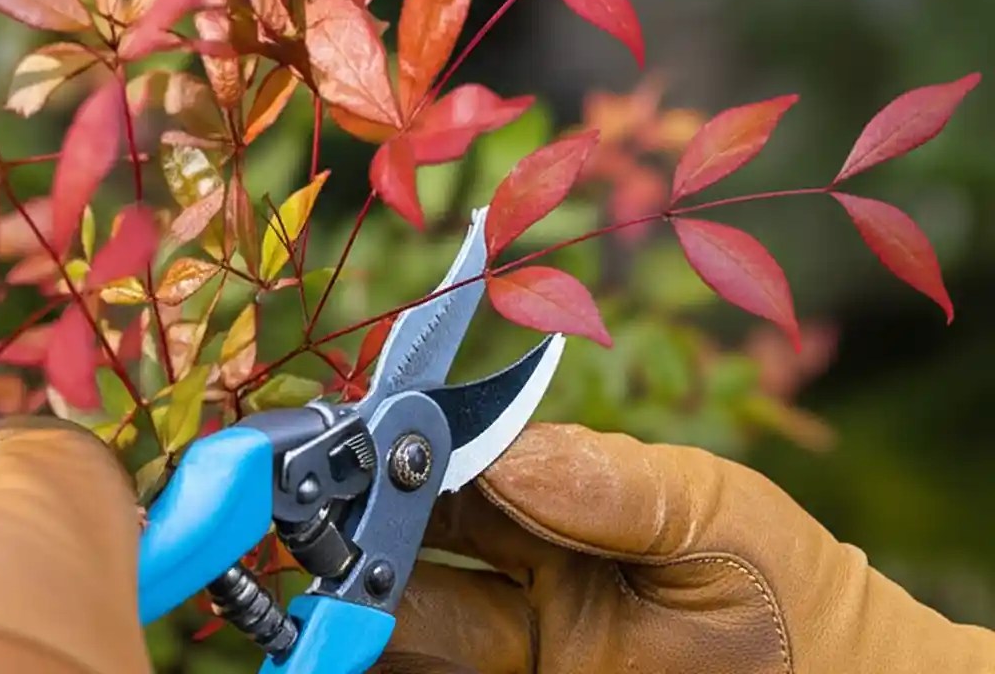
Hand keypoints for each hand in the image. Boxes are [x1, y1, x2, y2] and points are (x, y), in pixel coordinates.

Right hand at [373, 423, 994, 673]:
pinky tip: (348, 650)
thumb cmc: (785, 591)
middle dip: (364, 533)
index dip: (409, 458)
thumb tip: (499, 452)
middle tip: (320, 536)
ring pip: (409, 619)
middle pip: (416, 546)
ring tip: (324, 605)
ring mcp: (522, 641)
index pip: (464, 469)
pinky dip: (381, 661)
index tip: (363, 456)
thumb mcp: (709, 516)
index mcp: (566, 503)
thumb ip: (607, 484)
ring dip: (359, 606)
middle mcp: (528, 569)